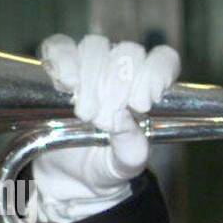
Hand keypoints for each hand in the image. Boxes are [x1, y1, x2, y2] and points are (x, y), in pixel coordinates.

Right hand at [32, 33, 180, 218]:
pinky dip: (63, 62)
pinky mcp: (59, 66)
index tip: (143, 103)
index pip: (163, 59)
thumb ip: (130, 148)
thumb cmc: (107, 164)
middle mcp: (122, 68)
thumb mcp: (125, 164)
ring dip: (91, 79)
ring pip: (96, 47)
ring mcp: (90, 64)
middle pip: (128, 52)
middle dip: (119, 85)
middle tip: (106, 121)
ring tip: (86, 114)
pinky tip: (66, 84)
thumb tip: (123, 119)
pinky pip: (60, 47)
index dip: (157, 72)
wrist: (71, 176)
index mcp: (148, 87)